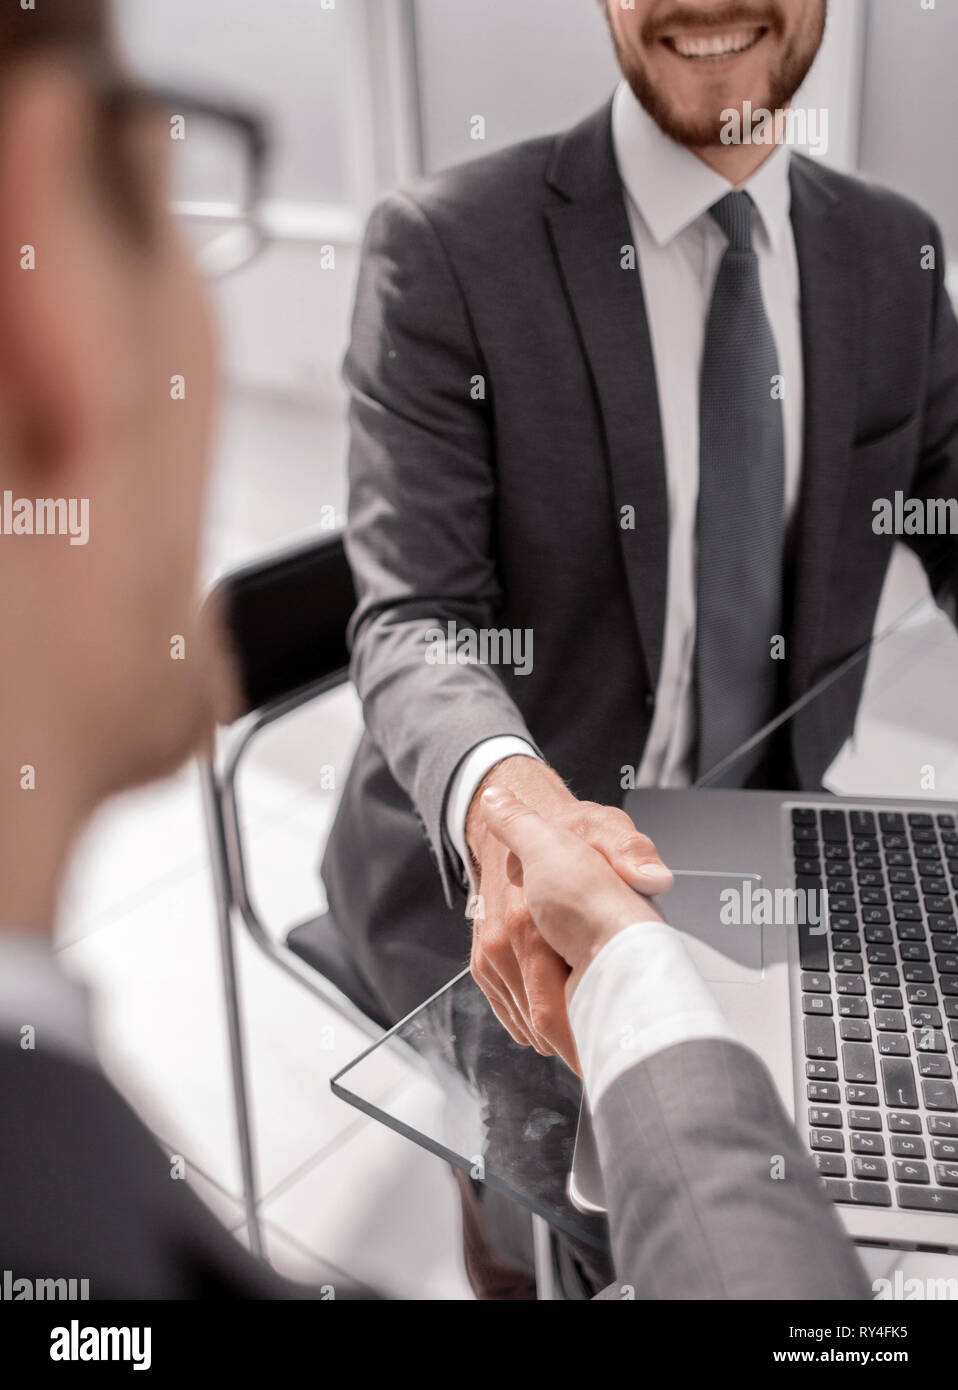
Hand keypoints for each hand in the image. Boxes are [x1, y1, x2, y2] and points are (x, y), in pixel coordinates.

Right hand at [465, 757, 671, 1069]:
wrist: (521, 824)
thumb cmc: (571, 834)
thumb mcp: (606, 829)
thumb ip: (629, 852)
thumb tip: (653, 876)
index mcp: (533, 916)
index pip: (554, 1008)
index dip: (595, 1033)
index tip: (622, 1047)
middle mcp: (506, 939)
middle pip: (545, 1025)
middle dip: (585, 1038)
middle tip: (621, 1042)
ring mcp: (493, 954)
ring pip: (529, 1026)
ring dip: (566, 1029)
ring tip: (599, 1011)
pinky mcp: (486, 964)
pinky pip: (515, 1016)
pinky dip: (542, 1022)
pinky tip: (571, 1003)